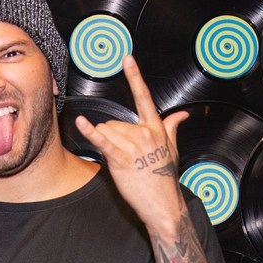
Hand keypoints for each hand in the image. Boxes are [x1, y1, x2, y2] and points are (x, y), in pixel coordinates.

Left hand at [75, 55, 188, 238]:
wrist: (162, 203)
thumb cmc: (164, 177)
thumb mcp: (171, 149)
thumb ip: (172, 127)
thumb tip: (182, 114)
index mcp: (155, 129)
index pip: (144, 97)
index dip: (135, 76)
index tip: (127, 59)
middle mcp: (145, 134)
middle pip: (113, 122)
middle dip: (112, 137)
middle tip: (126, 157)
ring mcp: (133, 146)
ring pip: (105, 132)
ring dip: (106, 146)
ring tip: (122, 162)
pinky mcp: (120, 159)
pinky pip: (101, 141)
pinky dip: (89, 132)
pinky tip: (81, 122)